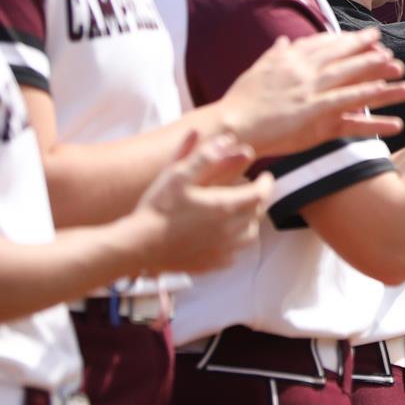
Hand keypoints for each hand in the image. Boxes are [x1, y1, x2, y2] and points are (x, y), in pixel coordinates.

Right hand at [134, 132, 269, 274]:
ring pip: (250, 235)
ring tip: (242, 213)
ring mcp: (224, 250)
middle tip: (252, 191)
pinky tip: (224, 237)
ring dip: (249, 221)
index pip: (261, 193)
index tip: (265, 176)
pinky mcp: (213, 264)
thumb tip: (226, 139)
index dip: (266, 183)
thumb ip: (203, 156)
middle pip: (257, 213)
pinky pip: (234, 254)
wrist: (138, 246)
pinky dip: (235, 243)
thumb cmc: (158, 208)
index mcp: (227, 206)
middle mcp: (231, 230)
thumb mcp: (178, 175)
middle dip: (257, 200)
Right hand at [220, 31, 404, 156]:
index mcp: (292, 60)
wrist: (230, 124)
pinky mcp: (316, 118)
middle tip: (392, 55)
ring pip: (355, 87)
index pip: (328, 46)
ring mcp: (313, 95)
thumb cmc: (240, 101)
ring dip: (383, 85)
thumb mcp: (257, 70)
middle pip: (346, 62)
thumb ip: (275, 54)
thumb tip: (284, 40)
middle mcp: (306, 74)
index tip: (370, 36)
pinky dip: (374, 120)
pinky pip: (351, 117)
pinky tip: (395, 123)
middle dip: (372, 56)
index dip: (351, 41)